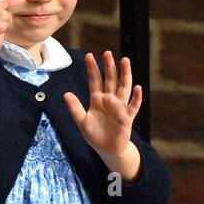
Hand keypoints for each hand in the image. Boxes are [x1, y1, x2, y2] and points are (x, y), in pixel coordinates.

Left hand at [63, 51, 142, 170]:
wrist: (107, 150)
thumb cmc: (95, 135)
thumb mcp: (82, 122)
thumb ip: (75, 108)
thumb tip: (66, 94)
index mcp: (97, 100)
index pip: (95, 80)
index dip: (92, 69)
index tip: (88, 56)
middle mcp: (109, 100)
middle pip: (110, 79)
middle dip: (109, 66)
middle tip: (107, 53)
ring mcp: (119, 107)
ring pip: (124, 87)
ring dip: (125, 74)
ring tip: (125, 60)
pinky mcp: (127, 117)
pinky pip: (133, 106)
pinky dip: (137, 97)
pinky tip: (138, 88)